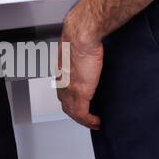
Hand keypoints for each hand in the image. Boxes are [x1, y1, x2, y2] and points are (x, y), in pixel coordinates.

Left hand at [56, 14, 102, 128]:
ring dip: (83, 120)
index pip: (63, 91)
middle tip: (87, 118)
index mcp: (61, 72)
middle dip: (76, 114)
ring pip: (72, 112)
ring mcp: (70, 89)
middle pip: (66, 104)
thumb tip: (88, 55)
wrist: (81, 36)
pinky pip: (82, 114)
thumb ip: (80, 55)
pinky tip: (97, 122)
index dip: (71, 100)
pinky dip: (89, 121)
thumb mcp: (76, 49)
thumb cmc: (80, 37)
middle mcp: (62, 82)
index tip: (80, 105)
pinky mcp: (80, 92)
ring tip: (93, 123)